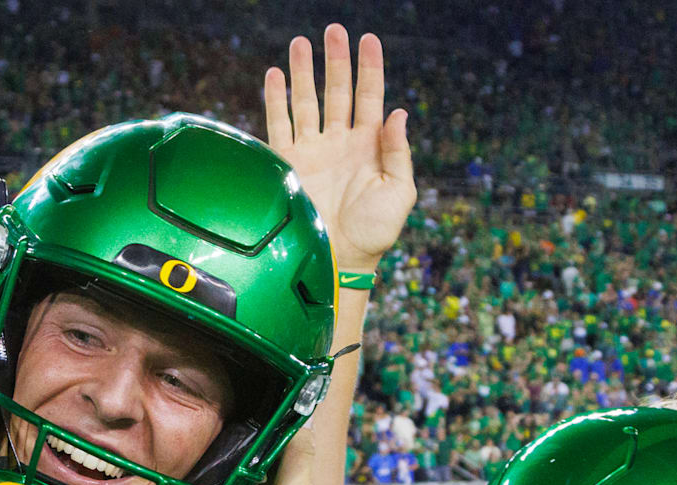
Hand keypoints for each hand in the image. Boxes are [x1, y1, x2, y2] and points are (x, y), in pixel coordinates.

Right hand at [264, 24, 415, 271]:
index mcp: (369, 146)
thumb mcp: (401, 192)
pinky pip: (279, 125)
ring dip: (304, 72)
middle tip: (333, 30)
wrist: (338, 261)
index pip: (370, 96)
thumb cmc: (374, 234)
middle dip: (335, 60)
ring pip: (306, 102)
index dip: (370, 67)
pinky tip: (275, 75)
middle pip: (337, 91)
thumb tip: (397, 113)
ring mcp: (312, 152)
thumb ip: (398, 152)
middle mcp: (340, 143)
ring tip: (301, 43)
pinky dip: (276, 100)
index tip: (368, 39)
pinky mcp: (287, 165)